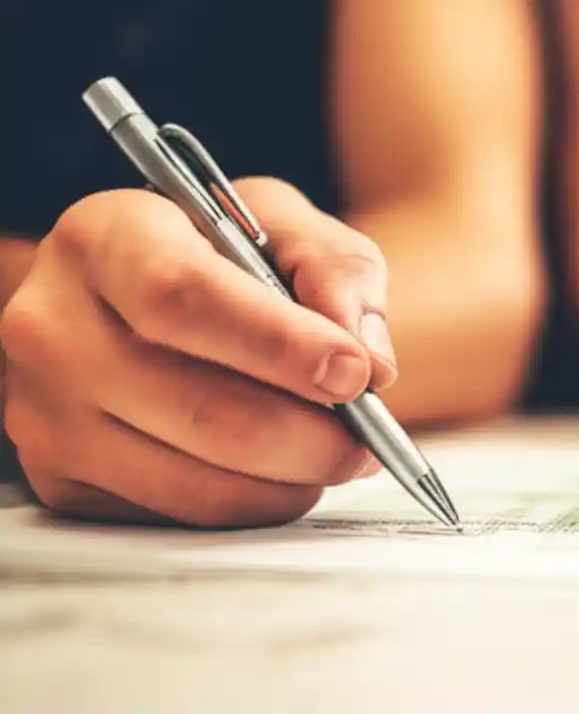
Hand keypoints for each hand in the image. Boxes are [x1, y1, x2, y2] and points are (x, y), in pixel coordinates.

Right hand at [1, 178, 396, 527]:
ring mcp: (46, 413)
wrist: (144, 297)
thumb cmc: (220, 256)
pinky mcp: (60, 480)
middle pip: (198, 408)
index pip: (180, 297)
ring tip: (338, 452)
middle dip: (309, 435)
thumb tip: (369, 360)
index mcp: (104, 238)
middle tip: (368, 437)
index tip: (354, 373)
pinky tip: (281, 469)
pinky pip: (181, 515)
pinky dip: (255, 502)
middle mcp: (52, 325)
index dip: (278, 344)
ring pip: (195, 480)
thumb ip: (336, 270)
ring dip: (293, 479)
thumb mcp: (283, 227)